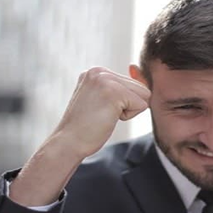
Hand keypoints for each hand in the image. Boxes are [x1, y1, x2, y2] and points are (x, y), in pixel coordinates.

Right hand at [10, 67, 148, 206]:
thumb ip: (120, 86)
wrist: (68, 142)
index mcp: (96, 72)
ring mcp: (106, 80)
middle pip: (141, 88)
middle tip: (102, 114)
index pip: (132, 84)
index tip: (99, 110)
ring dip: (128, 111)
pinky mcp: (114, 92)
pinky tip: (107, 118)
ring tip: (104, 115)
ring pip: (144, 94)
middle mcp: (100, 71)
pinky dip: (128, 117)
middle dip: (127, 106)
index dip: (123, 103)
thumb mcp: (102, 100)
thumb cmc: (85, 127)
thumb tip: (139, 70)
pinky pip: (142, 105)